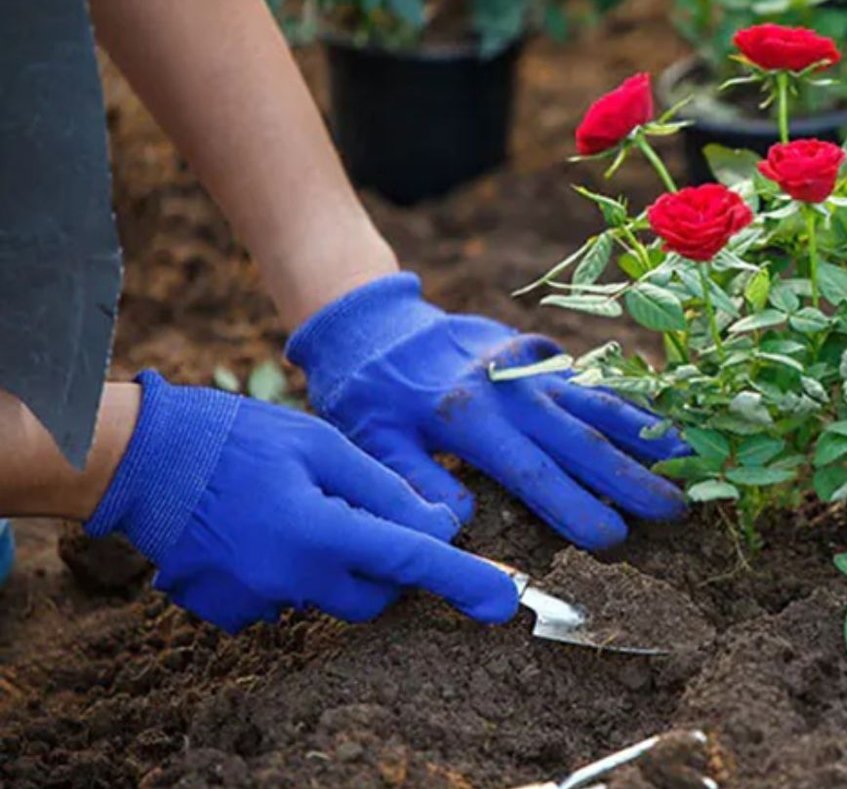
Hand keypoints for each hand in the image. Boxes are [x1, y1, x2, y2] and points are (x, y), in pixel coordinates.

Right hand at [87, 372, 517, 632]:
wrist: (141, 458)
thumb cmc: (236, 437)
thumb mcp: (319, 444)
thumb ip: (383, 489)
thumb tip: (440, 526)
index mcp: (319, 530)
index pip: (411, 562)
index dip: (464, 580)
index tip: (504, 601)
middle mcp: (291, 578)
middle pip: (375, 596)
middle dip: (387, 565)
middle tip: (362, 513)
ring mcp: (256, 601)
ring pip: (329, 596)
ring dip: (334, 562)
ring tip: (294, 507)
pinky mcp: (229, 610)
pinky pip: (283, 600)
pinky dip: (289, 571)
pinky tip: (260, 530)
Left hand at [286, 273, 687, 549]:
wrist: (377, 322)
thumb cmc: (369, 393)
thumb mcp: (370, 440)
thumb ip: (412, 480)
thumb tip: (456, 524)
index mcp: (469, 418)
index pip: (533, 472)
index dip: (575, 506)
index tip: (614, 540)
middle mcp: (511, 391)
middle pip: (581, 440)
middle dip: (632, 478)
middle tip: (677, 510)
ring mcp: (530, 369)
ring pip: (596, 404)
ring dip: (643, 433)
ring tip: (687, 458)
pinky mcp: (540, 356)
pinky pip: (591, 381)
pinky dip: (628, 402)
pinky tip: (660, 419)